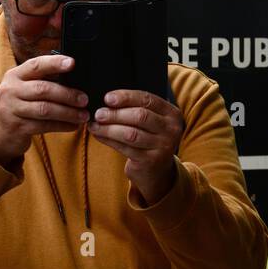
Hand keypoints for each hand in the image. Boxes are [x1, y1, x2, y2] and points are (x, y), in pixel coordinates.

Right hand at [0, 54, 89, 168]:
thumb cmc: (19, 105)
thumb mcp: (24, 88)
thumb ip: (43, 80)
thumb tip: (75, 77)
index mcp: (14, 75)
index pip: (35, 65)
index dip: (54, 63)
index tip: (72, 63)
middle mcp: (10, 90)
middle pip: (43, 89)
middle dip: (67, 94)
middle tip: (84, 99)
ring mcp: (12, 109)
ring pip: (45, 109)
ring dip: (68, 112)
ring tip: (83, 115)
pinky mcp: (17, 127)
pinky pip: (44, 125)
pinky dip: (62, 125)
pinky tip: (73, 125)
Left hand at [87, 89, 184, 205]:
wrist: (157, 171)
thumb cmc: (149, 139)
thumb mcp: (151, 122)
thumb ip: (137, 109)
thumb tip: (107, 101)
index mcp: (172, 114)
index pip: (148, 100)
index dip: (126, 97)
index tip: (108, 98)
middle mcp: (171, 129)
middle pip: (140, 116)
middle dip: (115, 114)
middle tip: (98, 113)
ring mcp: (163, 146)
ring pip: (130, 134)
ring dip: (109, 128)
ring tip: (94, 125)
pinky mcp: (150, 161)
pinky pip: (125, 148)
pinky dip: (109, 140)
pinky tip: (99, 135)